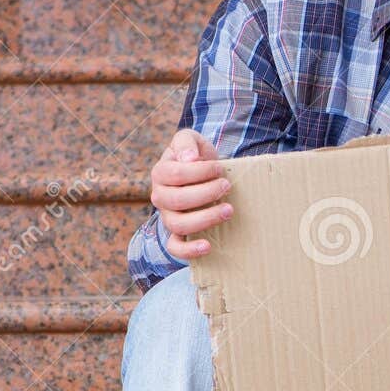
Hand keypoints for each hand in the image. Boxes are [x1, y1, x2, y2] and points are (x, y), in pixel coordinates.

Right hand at [150, 128, 233, 260]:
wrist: (206, 175)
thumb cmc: (198, 158)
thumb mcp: (192, 140)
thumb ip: (186, 141)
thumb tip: (189, 157)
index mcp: (160, 173)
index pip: (175, 174)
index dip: (200, 171)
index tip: (219, 168)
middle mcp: (160, 197)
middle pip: (177, 200)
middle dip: (206, 193)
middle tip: (227, 186)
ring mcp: (168, 217)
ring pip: (178, 224)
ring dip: (205, 218)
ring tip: (229, 210)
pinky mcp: (178, 234)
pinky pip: (175, 248)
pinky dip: (189, 250)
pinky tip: (207, 246)